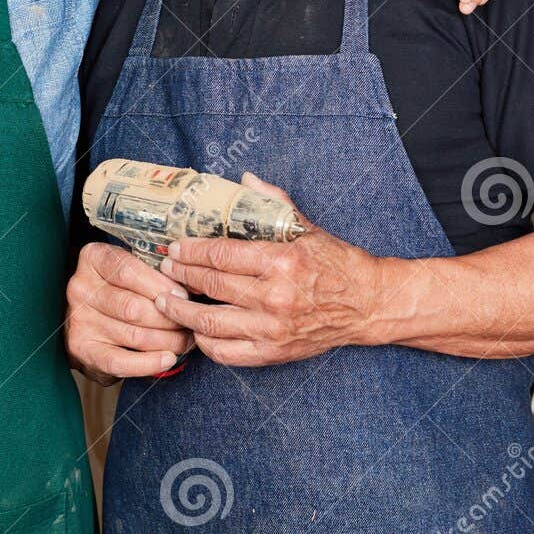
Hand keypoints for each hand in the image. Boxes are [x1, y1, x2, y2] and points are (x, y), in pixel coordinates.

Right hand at [66, 242, 194, 384]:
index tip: (184, 297)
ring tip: (184, 341)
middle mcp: (80, 287)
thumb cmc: (119, 290)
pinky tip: (167, 359)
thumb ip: (154, 274)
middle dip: (169, 318)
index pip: (128, 271)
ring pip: (134, 334)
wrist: (89, 320)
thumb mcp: (131, 271)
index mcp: (93, 258)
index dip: (161, 286)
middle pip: (133, 306)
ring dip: (167, 341)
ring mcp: (79, 320)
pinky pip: (121, 361)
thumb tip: (192, 287)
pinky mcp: (82, 349)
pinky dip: (149, 363)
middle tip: (189, 323)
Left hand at [154, 174, 381, 366]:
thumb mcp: (306, 227)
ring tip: (165, 301)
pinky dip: (206, 342)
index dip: (191, 252)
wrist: (368, 304)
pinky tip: (195, 330)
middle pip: (211, 285)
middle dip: (180, 276)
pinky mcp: (274, 353)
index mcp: (281, 261)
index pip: (221, 255)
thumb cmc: (337, 263)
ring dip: (182, 312)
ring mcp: (272, 329)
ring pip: (211, 323)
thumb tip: (244, 179)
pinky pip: (227, 353)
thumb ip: (272, 202)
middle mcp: (274, 296)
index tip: (175, 249)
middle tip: (164, 269)